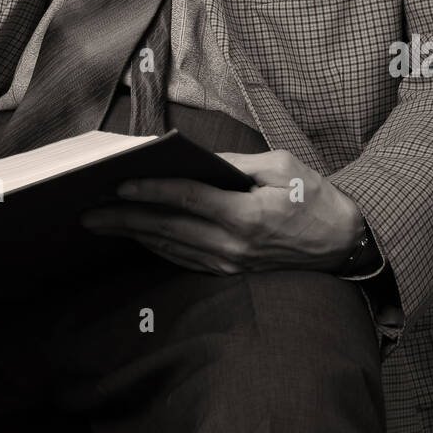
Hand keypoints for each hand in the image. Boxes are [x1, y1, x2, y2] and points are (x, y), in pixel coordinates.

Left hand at [80, 149, 363, 275]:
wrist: (343, 243)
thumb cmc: (314, 197)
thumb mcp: (281, 166)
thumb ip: (236, 165)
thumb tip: (197, 160)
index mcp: (246, 215)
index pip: (186, 199)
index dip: (150, 190)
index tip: (119, 183)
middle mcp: (233, 245)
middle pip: (168, 228)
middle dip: (125, 219)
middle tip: (89, 211)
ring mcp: (231, 263)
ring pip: (171, 248)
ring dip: (134, 235)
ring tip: (102, 224)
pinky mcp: (231, 272)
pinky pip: (185, 260)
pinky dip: (157, 248)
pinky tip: (138, 237)